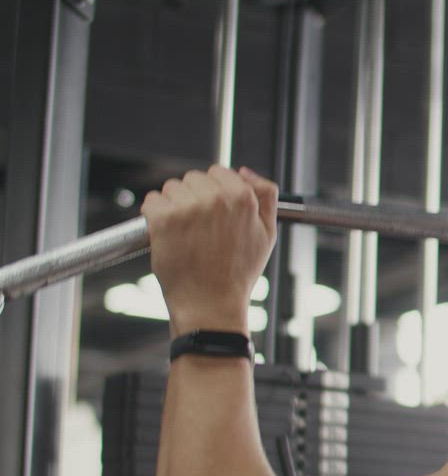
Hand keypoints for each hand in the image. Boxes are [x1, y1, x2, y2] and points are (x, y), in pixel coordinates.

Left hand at [142, 166, 277, 337]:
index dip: (215, 191)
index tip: (213, 212)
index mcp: (242, 198)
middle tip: (200, 227)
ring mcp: (188, 207)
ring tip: (185, 233)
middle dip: (194, 197)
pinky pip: (152, 200)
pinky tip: (168, 233)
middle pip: (194, 178)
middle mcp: (216, 198)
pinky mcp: (163, 219)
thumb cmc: (238, 273)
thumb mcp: (267, 233)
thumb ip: (265, 196)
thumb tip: (245, 171)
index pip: (219, 172)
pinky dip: (155, 214)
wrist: (212, 304)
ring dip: (174, 205)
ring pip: (172, 188)